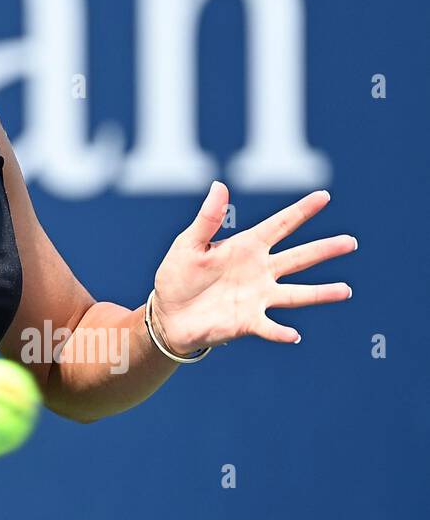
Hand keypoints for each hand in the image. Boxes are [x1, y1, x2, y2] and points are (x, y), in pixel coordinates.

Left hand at [150, 182, 355, 354]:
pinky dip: (281, 332)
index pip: (279, 225)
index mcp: (245, 247)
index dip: (301, 211)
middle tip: (350, 242)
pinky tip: (294, 335)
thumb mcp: (189, 244)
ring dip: (320, 293)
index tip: (324, 196)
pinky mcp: (248, 322)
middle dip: (324, 249)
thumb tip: (220, 185)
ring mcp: (257, 297)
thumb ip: (207, 219)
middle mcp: (259, 271)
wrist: (168, 314)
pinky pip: (270, 327)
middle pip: (298, 258)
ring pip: (296, 293)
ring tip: (345, 290)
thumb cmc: (178, 276)